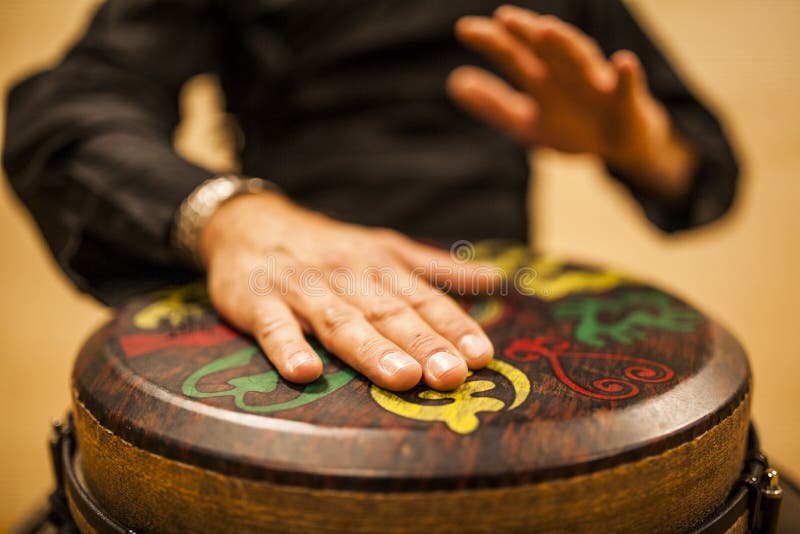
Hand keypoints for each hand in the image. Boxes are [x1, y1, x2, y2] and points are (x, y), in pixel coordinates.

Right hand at [200, 191, 497, 391]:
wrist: (249, 223)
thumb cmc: (327, 246)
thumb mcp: (384, 248)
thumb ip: (435, 268)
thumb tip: (493, 277)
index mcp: (379, 265)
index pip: (422, 298)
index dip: (453, 326)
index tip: (480, 356)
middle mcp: (346, 276)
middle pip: (388, 312)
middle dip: (422, 343)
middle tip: (451, 374)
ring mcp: (301, 289)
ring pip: (340, 320)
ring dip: (371, 348)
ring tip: (401, 377)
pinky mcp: (257, 301)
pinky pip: (274, 326)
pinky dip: (287, 347)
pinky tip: (305, 372)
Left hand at [448, 5, 695, 201]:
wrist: (620, 145)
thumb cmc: (572, 126)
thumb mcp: (526, 121)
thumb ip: (494, 103)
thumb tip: (455, 83)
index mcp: (542, 79)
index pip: (514, 55)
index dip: (492, 42)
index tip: (465, 29)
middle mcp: (568, 74)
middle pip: (545, 49)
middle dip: (526, 33)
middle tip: (505, 17)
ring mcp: (598, 84)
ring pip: (582, 60)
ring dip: (566, 44)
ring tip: (546, 29)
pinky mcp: (626, 102)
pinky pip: (628, 87)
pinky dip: (626, 75)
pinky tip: (623, 61)